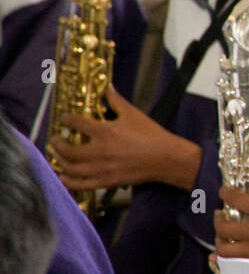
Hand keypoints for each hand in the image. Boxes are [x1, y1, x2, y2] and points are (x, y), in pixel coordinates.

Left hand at [49, 86, 201, 190]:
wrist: (167, 159)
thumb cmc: (152, 135)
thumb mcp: (134, 114)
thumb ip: (116, 101)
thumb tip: (108, 88)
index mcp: (105, 132)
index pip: (75, 123)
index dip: (66, 119)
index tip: (65, 118)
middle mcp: (99, 151)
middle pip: (67, 149)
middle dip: (57, 143)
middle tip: (56, 139)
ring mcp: (101, 168)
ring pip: (70, 167)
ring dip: (59, 161)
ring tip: (58, 155)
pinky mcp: (106, 181)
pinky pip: (81, 184)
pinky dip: (68, 181)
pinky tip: (63, 176)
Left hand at [212, 148, 248, 261]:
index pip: (235, 199)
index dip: (226, 193)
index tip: (224, 192)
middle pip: (225, 227)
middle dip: (219, 220)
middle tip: (221, 215)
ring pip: (226, 249)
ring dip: (220, 241)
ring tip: (222, 236)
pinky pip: (236, 265)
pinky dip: (225, 261)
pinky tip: (222, 257)